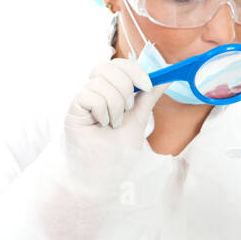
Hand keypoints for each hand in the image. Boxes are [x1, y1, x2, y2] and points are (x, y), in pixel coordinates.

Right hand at [61, 59, 161, 200]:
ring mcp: (83, 99)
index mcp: (112, 91)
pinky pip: (89, 95)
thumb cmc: (117, 151)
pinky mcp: (73, 108)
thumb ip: (149, 98)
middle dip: (126, 86)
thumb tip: (167, 76)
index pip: (120, 65)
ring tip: (112, 124)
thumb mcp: (139, 119)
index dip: (135, 70)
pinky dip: (102, 111)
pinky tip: (100, 125)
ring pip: (101, 82)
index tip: (148, 86)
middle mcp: (96, 91)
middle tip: (127, 110)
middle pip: (108, 66)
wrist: (101, 174)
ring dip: (115, 105)